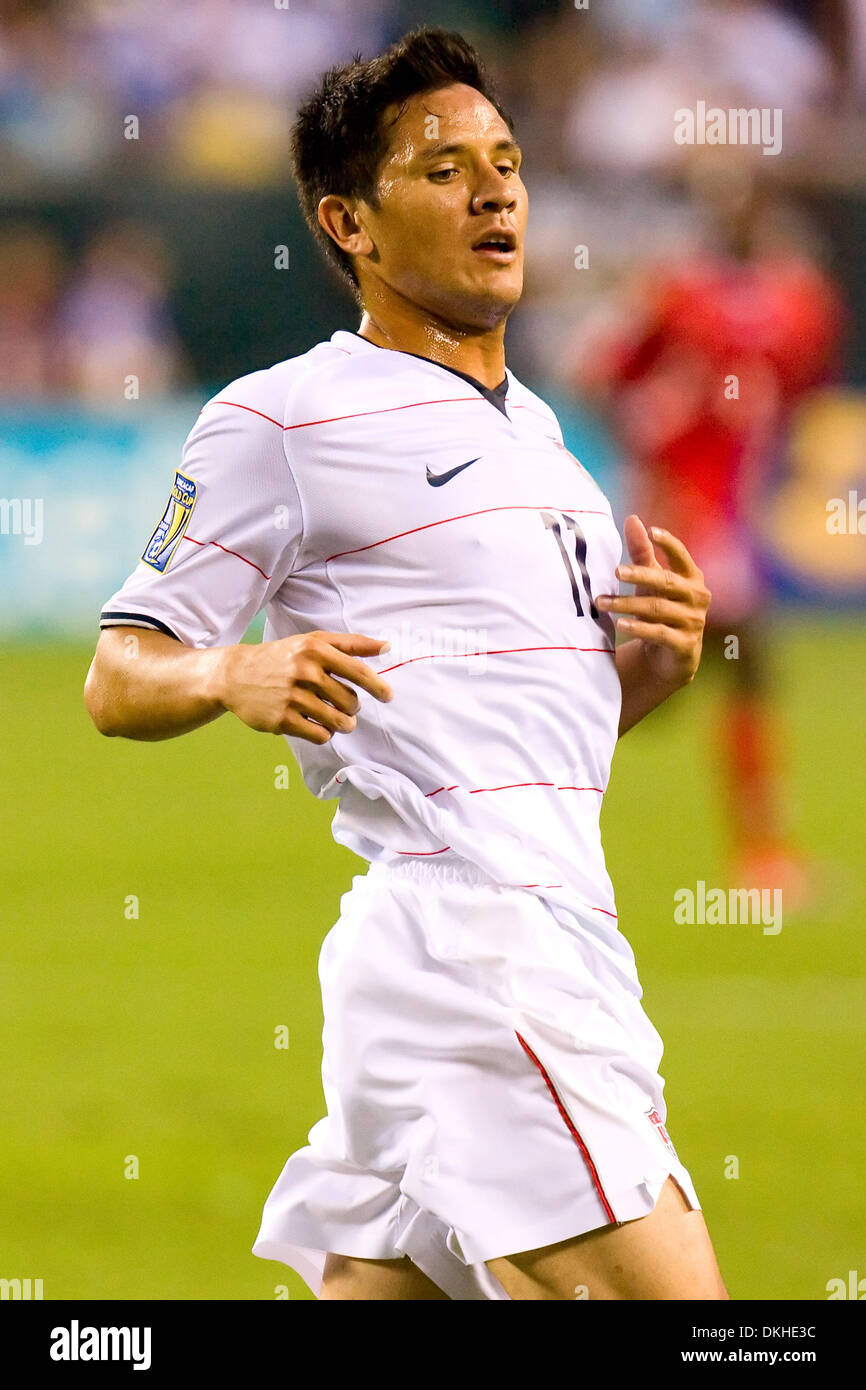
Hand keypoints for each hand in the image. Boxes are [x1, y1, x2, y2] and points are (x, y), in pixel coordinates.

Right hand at [215, 631, 392, 742]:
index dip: (378, 686)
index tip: (387, 696)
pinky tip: (317, 725)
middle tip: (343, 705)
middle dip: (352, 707)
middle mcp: (305, 672)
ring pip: (338, 722)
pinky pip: (320, 735)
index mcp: (315, 650)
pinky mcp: (283, 720)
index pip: (358, 671)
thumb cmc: (283, 657)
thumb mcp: (313, 642)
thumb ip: (351, 644)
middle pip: (350, 702)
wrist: (236, 675)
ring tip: (338, 720)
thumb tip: (387, 645)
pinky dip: (325, 734)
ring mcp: (293, 697)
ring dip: (343, 724)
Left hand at [596, 515, 710, 688]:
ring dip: (627, 604)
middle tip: (616, 571)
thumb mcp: (650, 581)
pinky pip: (659, 633)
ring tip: (602, 602)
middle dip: (640, 575)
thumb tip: (633, 519)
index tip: (651, 531)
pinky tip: (621, 624)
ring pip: (657, 608)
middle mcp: (696, 598)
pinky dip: (639, 628)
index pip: (682, 556)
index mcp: (692, 578)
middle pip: (666, 581)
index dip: (669, 543)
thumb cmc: (659, 609)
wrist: (667, 656)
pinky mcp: (684, 645)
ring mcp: (693, 622)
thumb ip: (643, 552)